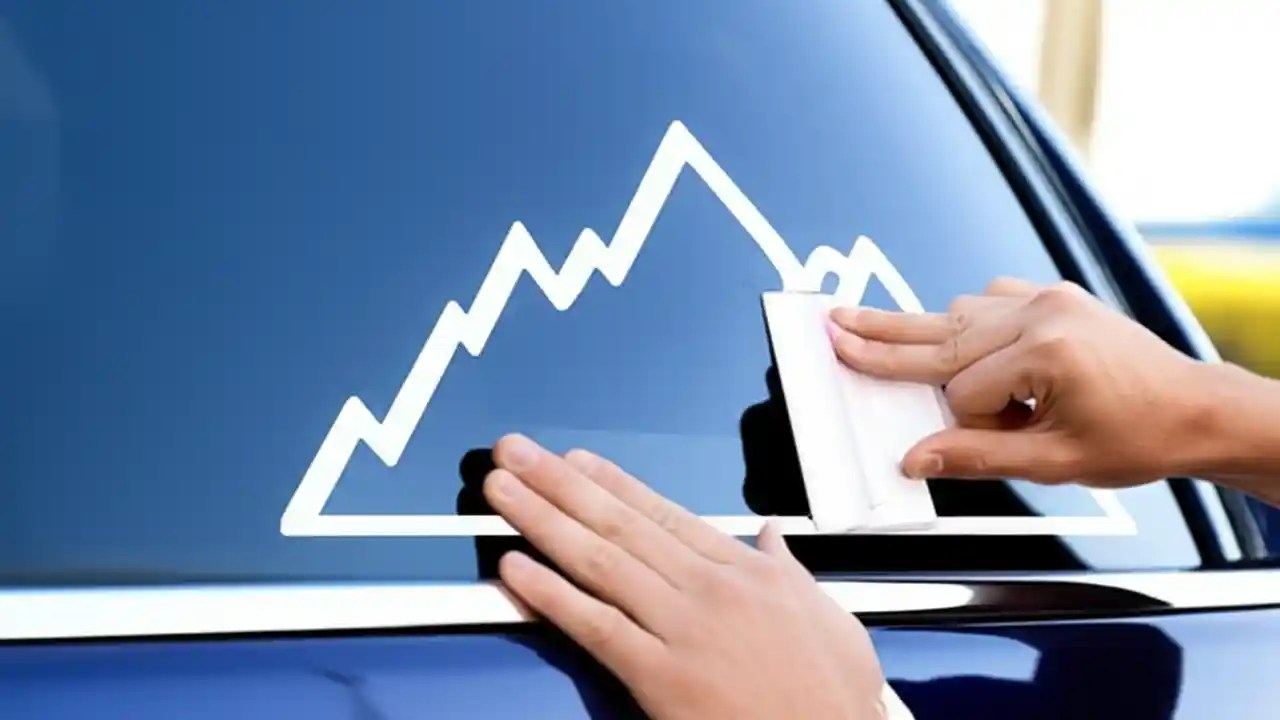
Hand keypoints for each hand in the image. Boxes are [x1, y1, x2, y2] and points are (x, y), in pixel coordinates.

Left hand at [483, 434, 888, 719]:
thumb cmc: (833, 696)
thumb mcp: (827, 616)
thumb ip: (788, 569)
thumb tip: (771, 537)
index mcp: (746, 570)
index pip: (662, 511)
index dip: (610, 482)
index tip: (573, 460)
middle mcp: (708, 588)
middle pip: (618, 523)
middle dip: (559, 483)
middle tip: (515, 453)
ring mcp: (682, 629)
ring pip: (597, 560)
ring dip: (541, 519)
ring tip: (501, 492)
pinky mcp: (661, 676)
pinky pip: (594, 625)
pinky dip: (550, 594)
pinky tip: (515, 569)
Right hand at [829, 278, 1210, 486]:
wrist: (1196, 408)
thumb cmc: (1138, 437)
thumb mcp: (1056, 462)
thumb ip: (977, 457)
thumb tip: (915, 458)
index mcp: (1045, 352)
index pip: (963, 392)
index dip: (972, 425)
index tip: (996, 438)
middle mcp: (1041, 312)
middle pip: (939, 333)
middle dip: (880, 337)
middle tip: (830, 326)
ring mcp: (1046, 297)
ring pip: (958, 314)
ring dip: (933, 340)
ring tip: (863, 328)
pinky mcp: (1051, 293)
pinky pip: (988, 299)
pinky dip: (970, 324)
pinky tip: (971, 344)